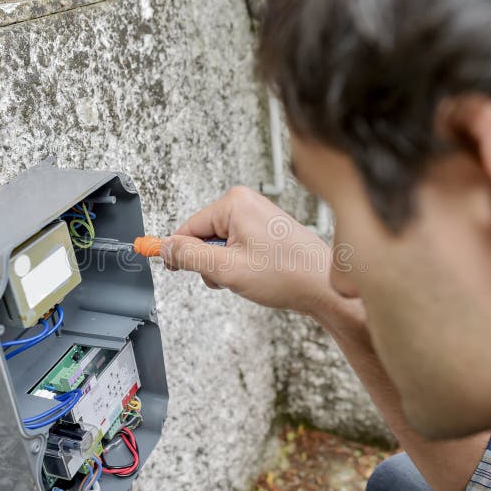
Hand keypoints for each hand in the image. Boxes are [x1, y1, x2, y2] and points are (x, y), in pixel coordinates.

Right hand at [162, 186, 336, 313]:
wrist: (325, 287)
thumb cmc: (288, 274)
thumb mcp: (226, 268)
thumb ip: (190, 256)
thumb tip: (165, 247)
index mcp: (235, 203)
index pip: (189, 227)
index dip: (180, 252)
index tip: (171, 267)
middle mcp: (247, 203)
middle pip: (204, 236)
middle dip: (210, 262)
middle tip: (229, 277)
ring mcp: (259, 215)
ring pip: (221, 245)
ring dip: (225, 266)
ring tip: (248, 276)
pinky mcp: (267, 230)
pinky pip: (238, 246)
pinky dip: (240, 264)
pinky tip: (257, 274)